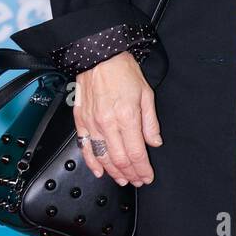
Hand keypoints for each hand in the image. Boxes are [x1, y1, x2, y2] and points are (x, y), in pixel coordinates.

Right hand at [72, 50, 162, 186]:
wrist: (99, 55)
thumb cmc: (122, 70)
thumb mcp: (146, 93)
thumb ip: (150, 121)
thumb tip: (154, 142)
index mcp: (127, 116)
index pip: (136, 153)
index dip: (143, 169)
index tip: (147, 175)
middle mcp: (108, 123)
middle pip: (120, 159)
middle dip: (131, 174)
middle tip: (137, 180)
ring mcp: (92, 123)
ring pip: (102, 157)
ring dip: (113, 172)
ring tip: (123, 179)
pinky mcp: (80, 121)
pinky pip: (85, 147)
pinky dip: (91, 162)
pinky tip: (99, 171)